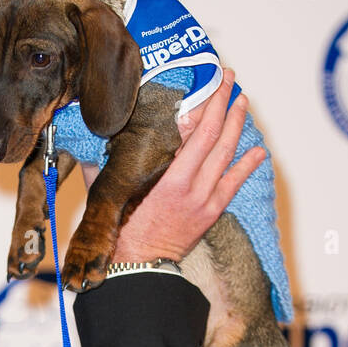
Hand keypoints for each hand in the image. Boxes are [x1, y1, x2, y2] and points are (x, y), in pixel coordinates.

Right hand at [79, 68, 265, 261]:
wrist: (140, 265)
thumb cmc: (123, 231)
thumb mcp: (111, 195)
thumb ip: (102, 168)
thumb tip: (88, 145)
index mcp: (169, 180)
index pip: (197, 133)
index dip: (209, 104)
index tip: (215, 82)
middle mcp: (192, 188)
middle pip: (216, 137)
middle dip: (226, 105)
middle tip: (231, 81)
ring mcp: (205, 201)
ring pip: (228, 156)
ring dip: (237, 126)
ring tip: (243, 103)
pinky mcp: (211, 213)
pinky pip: (235, 184)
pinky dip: (247, 166)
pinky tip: (258, 151)